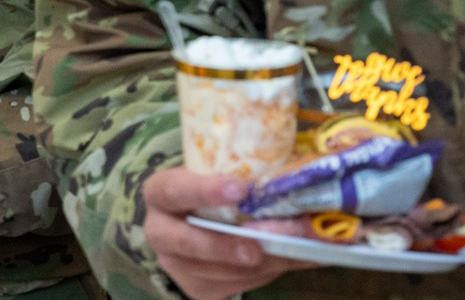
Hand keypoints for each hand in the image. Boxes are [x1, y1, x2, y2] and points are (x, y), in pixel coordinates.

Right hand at [144, 168, 312, 299]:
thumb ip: (249, 177)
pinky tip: (291, 257)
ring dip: (261, 262)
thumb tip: (304, 177)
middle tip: (255, 248)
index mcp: (161, 193)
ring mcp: (175, 263)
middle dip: (223, 245)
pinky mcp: (196, 287)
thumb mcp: (220, 178)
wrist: (199, 225)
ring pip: (218, 270)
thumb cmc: (214, 194)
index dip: (204, 190)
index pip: (173, 190)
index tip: (239, 188)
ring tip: (298, 249)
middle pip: (185, 241)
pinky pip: (234, 284)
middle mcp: (159, 230)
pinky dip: (268, 272)